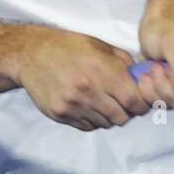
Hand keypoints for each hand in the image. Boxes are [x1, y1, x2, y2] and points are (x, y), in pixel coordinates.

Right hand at [16, 30, 150, 130]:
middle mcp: (89, 90)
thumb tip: (141, 81)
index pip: (134, 101)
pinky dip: (92, 119)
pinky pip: (87, 126)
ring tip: (102, 102)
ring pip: (105, 124)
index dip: (141, 104)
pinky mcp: (61, 115)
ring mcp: (73, 105)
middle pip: (121, 118)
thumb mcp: (101, 46)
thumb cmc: (69, 47)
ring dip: (108, 116)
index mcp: (103, 70)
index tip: (139, 101)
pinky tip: (87, 105)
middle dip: (126, 112)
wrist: (32, 55)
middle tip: (122, 103)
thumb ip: (124, 63)